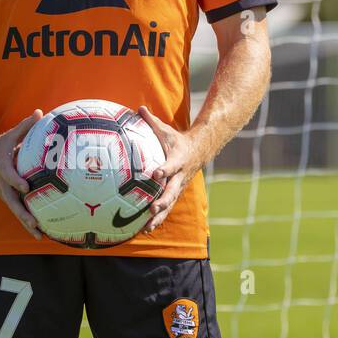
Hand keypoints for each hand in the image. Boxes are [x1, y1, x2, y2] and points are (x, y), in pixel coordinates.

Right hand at [0, 109, 43, 239]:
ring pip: (16, 211)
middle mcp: (3, 185)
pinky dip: (28, 222)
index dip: (17, 181)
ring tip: (41, 237)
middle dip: (23, 214)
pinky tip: (42, 233)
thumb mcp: (11, 134)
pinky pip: (18, 211)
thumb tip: (40, 111)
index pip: (10, 177)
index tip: (26, 187)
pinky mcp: (8, 198)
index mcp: (3, 169)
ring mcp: (4, 193)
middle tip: (35, 224)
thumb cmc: (0, 144)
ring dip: (27, 224)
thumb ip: (26, 125)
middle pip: (13, 202)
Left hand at [137, 105, 202, 233]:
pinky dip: (158, 219)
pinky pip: (167, 208)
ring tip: (148, 228)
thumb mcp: (166, 130)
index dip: (164, 169)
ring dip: (159, 217)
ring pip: (170, 204)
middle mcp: (179, 177)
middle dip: (163, 201)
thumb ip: (151, 121)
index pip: (170, 165)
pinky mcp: (176, 194)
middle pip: (171, 191)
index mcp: (177, 160)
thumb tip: (138, 108)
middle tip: (152, 208)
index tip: (155, 173)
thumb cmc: (178, 140)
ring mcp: (179, 187)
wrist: (200, 151)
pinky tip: (146, 230)